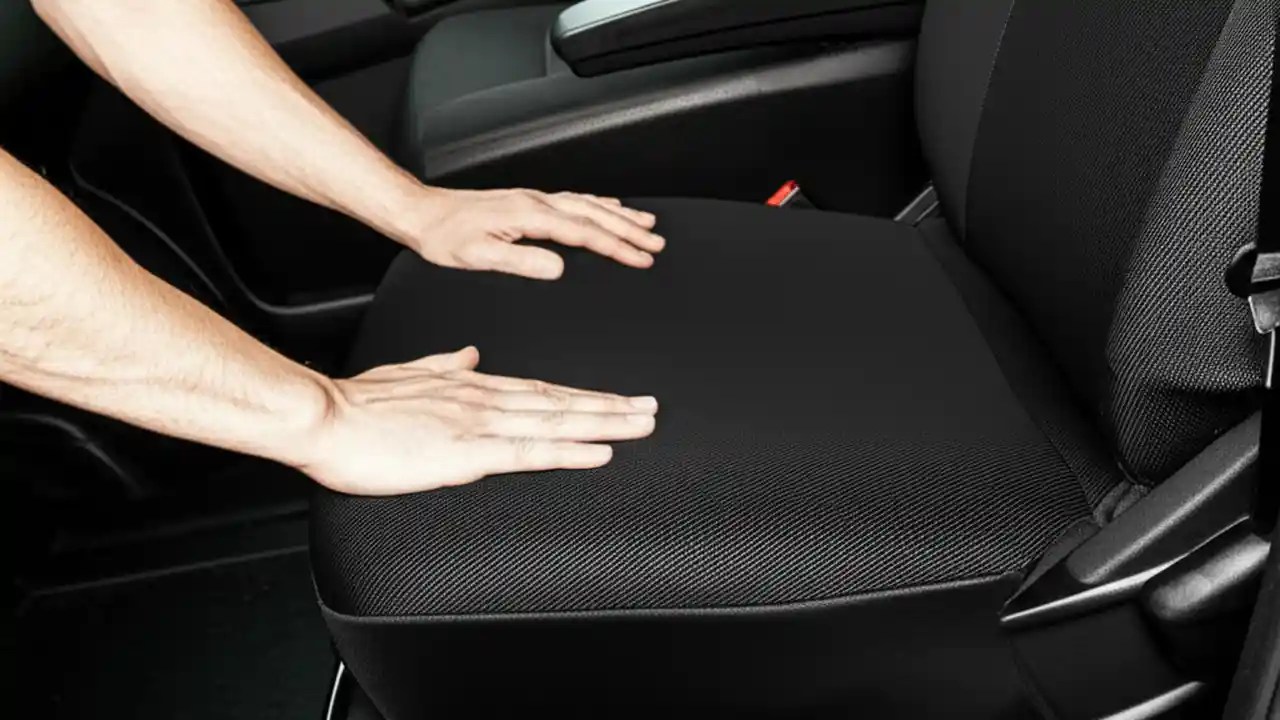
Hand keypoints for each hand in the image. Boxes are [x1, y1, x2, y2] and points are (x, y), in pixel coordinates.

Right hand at [296, 347, 657, 495]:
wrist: (323, 416)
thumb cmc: (357, 405)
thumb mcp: (407, 374)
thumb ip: (443, 366)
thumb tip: (471, 356)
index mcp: (471, 386)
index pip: (540, 390)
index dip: (581, 395)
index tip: (612, 398)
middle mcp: (484, 399)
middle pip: (561, 402)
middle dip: (610, 406)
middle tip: (651, 409)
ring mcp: (479, 424)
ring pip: (557, 421)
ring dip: (605, 422)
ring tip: (642, 424)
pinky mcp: (467, 452)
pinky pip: (531, 451)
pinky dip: (570, 449)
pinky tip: (599, 451)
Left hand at [402, 188, 664, 279]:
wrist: (422, 213)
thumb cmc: (445, 237)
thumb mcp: (479, 256)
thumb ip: (521, 262)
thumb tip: (558, 269)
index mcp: (531, 216)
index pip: (585, 234)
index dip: (617, 247)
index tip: (642, 258)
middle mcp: (537, 202)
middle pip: (595, 215)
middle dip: (630, 230)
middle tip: (657, 242)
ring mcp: (533, 199)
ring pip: (589, 204)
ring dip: (620, 215)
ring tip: (646, 224)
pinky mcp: (527, 201)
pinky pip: (574, 200)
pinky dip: (598, 204)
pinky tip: (606, 208)